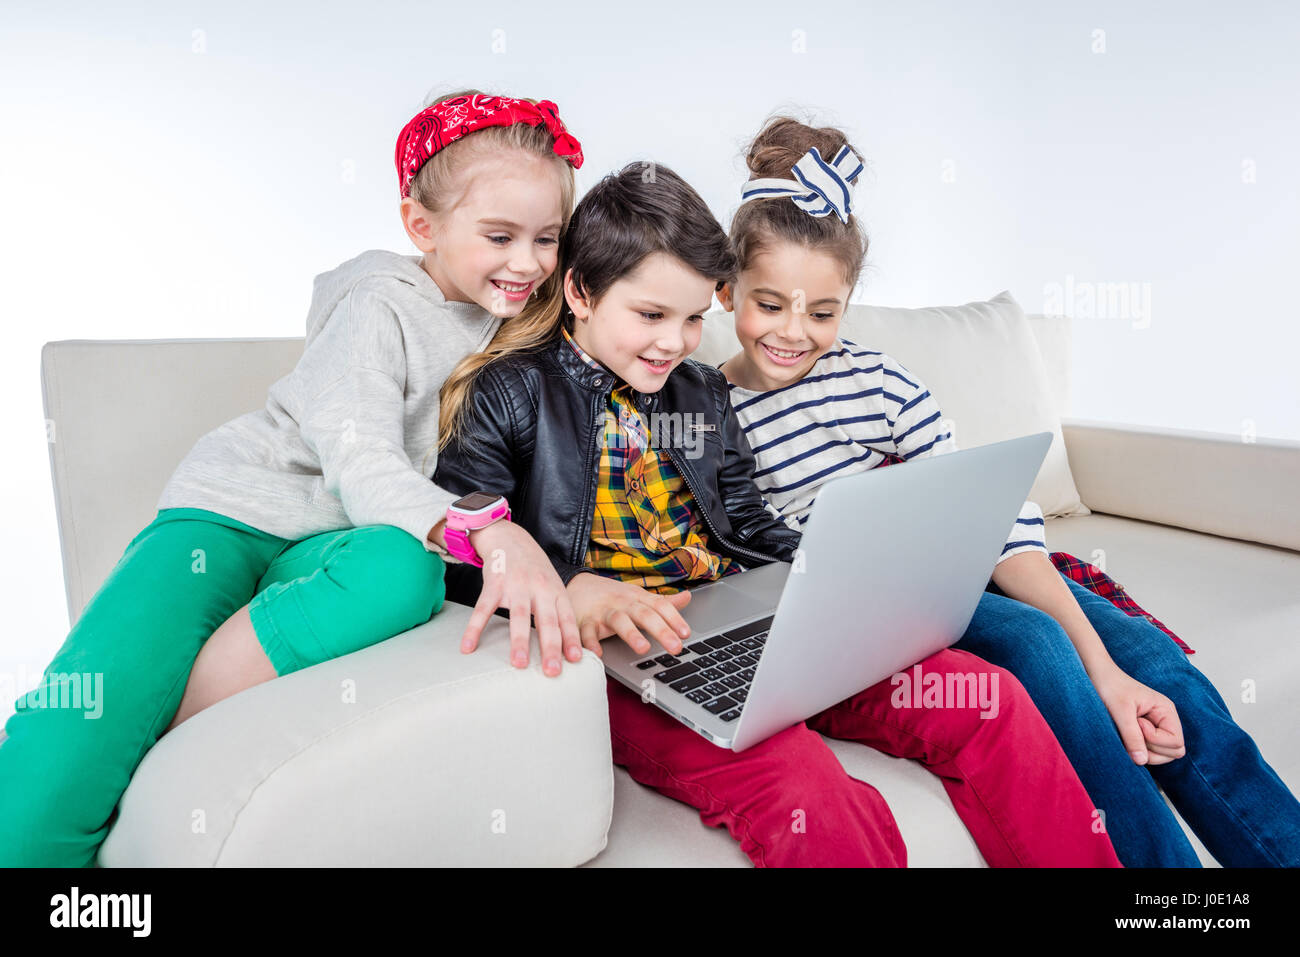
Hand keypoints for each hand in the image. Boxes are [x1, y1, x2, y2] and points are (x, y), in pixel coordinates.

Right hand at [457, 520, 581, 677]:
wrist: (509, 537)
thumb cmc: (534, 568)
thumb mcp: (551, 585)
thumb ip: (557, 611)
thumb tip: (567, 645)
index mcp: (555, 590)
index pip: (566, 618)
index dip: (572, 639)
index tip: (576, 660)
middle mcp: (539, 588)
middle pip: (547, 620)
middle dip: (551, 647)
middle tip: (552, 671)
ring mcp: (516, 585)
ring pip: (519, 616)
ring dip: (519, 641)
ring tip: (519, 664)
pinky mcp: (494, 583)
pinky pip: (484, 609)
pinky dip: (475, 628)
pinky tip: (468, 646)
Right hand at [566, 573, 692, 658]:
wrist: (576, 584)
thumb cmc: (612, 596)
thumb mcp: (638, 596)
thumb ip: (662, 601)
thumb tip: (687, 597)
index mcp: (638, 598)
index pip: (660, 606)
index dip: (674, 619)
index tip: (686, 634)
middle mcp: (623, 604)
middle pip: (644, 614)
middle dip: (661, 630)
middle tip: (675, 647)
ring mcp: (604, 612)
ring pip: (619, 621)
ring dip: (631, 634)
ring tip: (643, 649)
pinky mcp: (584, 622)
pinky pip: (588, 632)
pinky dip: (591, 643)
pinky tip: (598, 653)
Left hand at [1091, 665, 1185, 765]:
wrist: (1098, 677)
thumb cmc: (1111, 688)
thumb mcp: (1121, 712)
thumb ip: (1132, 736)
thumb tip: (1141, 761)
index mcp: (1166, 711)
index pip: (1176, 742)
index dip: (1155, 740)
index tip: (1137, 723)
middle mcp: (1165, 721)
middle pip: (1174, 752)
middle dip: (1151, 749)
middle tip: (1130, 731)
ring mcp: (1157, 728)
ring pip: (1163, 755)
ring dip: (1143, 751)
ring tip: (1126, 732)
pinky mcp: (1145, 733)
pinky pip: (1149, 752)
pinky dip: (1137, 750)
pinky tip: (1124, 736)